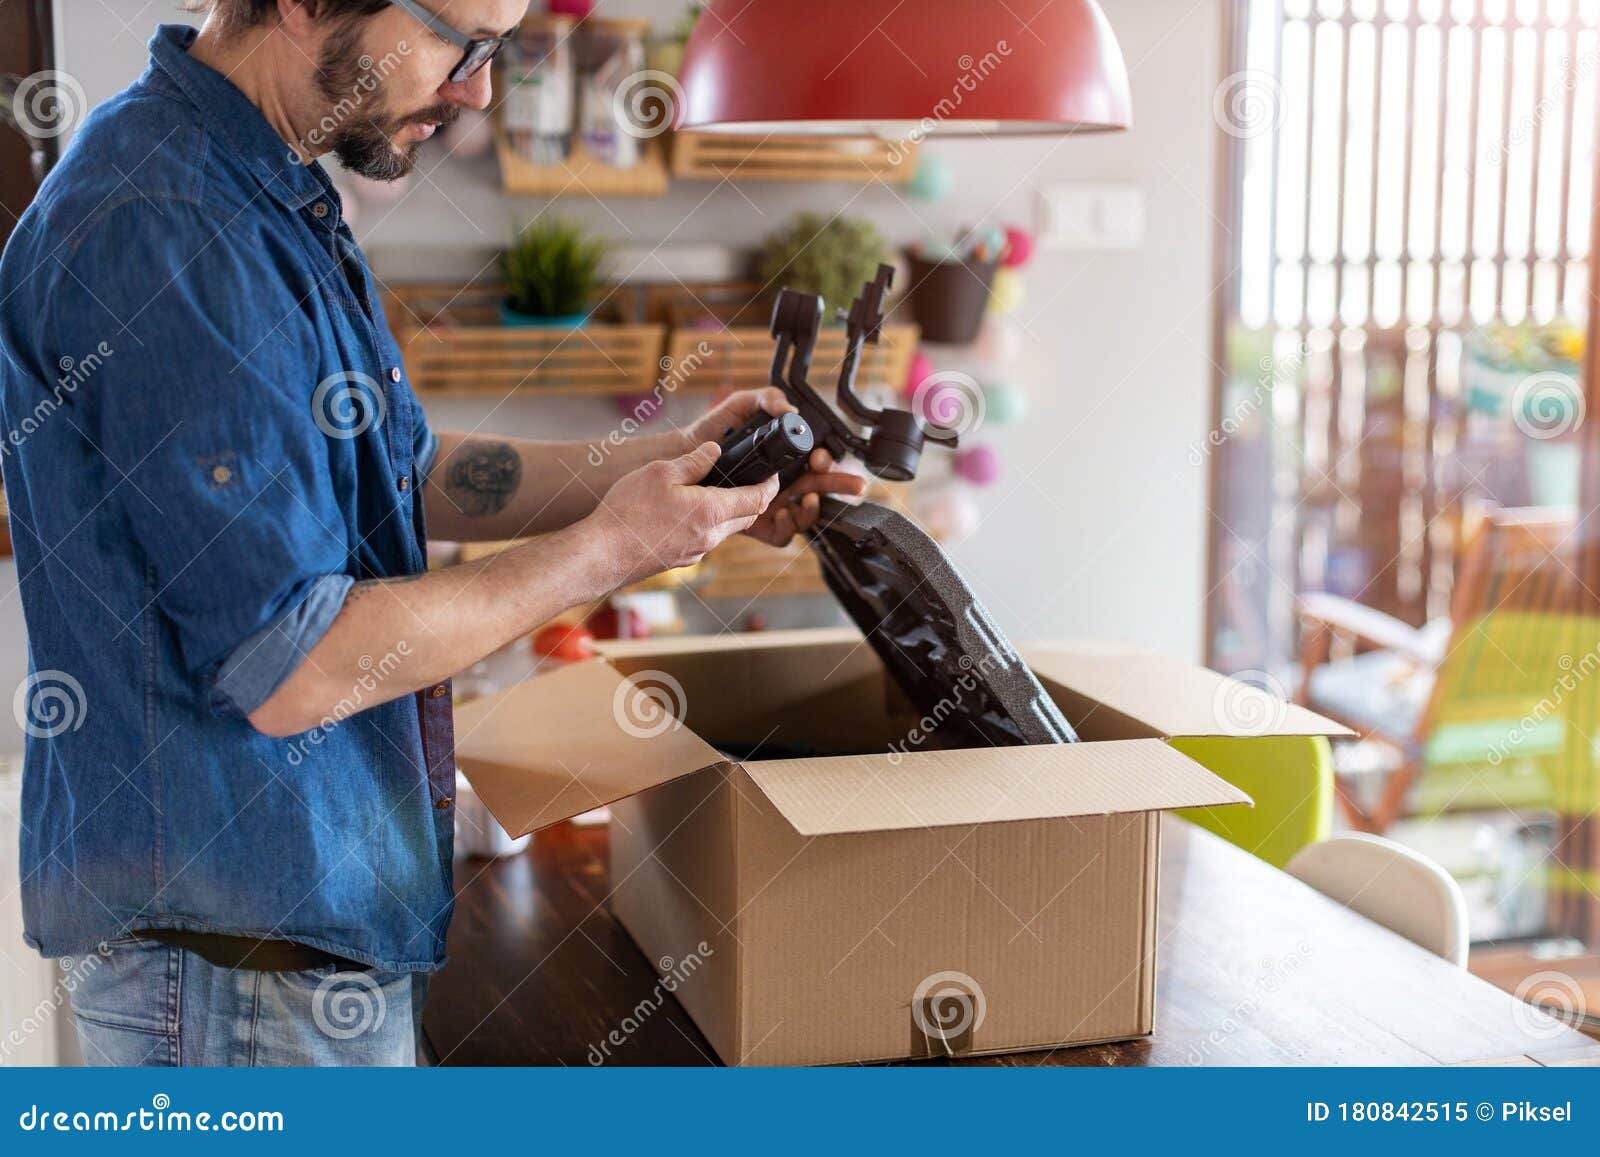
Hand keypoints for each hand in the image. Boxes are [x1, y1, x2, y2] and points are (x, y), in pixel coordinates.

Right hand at [587, 442, 778, 587]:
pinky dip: (708, 523)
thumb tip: (715, 451)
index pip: (758, 499)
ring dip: (729, 511)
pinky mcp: (682, 559)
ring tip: (715, 491)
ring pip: (726, 529)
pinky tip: (688, 511)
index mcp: (712, 511)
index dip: (771, 485)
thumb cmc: (628, 513)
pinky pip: (705, 538)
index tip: (773, 473)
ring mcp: (697, 551)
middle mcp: (710, 536)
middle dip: (754, 498)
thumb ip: (693, 461)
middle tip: (749, 478)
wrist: (602, 554)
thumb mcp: (661, 472)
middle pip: (746, 517)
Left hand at [685, 387, 868, 546]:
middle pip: (821, 486)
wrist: (682, 458)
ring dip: (813, 509)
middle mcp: (783, 480)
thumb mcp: (741, 406)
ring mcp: (771, 503)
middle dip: (842, 485)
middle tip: (855, 484)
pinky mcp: (756, 524)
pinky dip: (787, 527)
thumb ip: (766, 399)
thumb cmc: (712, 432)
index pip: (816, 460)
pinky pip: (781, 534)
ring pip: (806, 513)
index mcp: (784, 456)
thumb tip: (790, 410)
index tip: (821, 458)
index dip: (826, 459)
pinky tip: (782, 513)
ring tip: (808, 500)